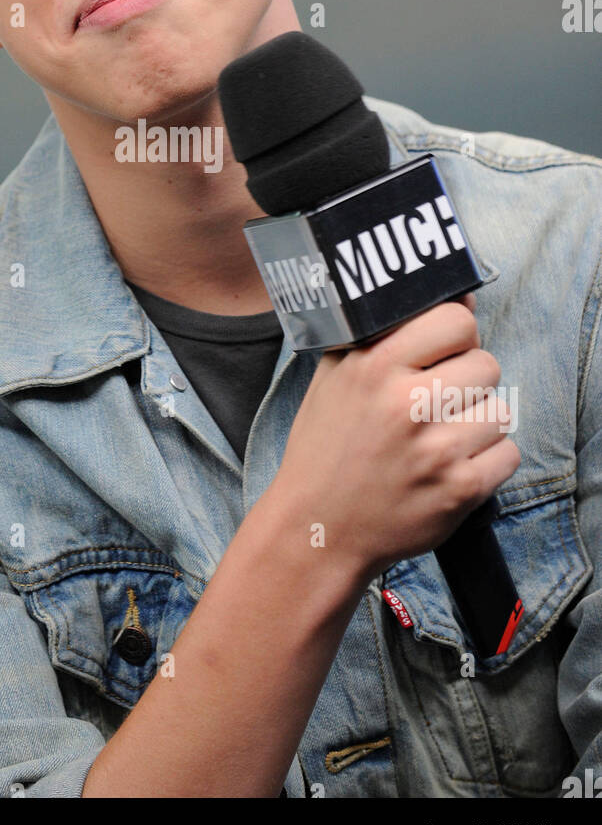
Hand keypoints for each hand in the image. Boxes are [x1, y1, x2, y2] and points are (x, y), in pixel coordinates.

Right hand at [269, 295, 520, 585]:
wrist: (317, 528)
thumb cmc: (327, 448)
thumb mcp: (335, 376)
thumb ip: (386, 331)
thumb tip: (456, 296)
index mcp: (373, 367)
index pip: (456, 319)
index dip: (455, 335)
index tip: (441, 352)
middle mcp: (405, 404)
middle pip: (486, 363)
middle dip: (469, 381)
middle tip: (440, 401)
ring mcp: (435, 450)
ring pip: (501, 409)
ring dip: (478, 422)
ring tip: (442, 437)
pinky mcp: (458, 491)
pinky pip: (508, 454)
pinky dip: (488, 461)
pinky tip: (453, 466)